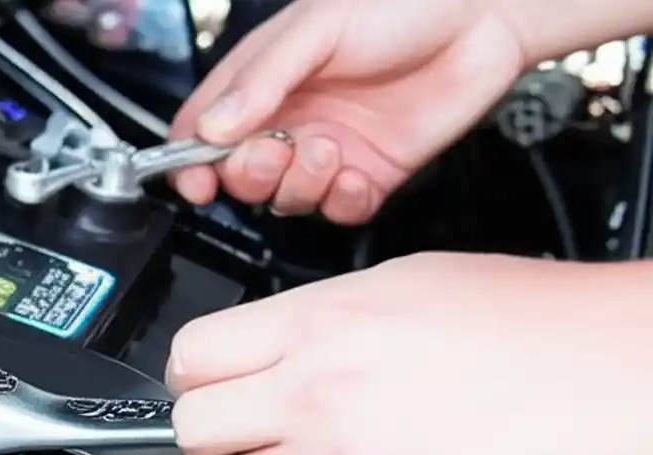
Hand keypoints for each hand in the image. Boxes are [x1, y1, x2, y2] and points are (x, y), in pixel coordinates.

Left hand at [166, 253, 652, 454]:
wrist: (623, 380)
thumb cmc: (537, 326)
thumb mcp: (406, 282)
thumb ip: (317, 321)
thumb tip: (267, 350)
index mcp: (321, 324)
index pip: (191, 357)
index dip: (193, 376)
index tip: (207, 386)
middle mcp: (320, 395)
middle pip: (195, 432)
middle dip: (217, 433)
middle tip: (255, 429)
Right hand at [169, 0, 528, 223]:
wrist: (485, 15)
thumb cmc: (401, 2)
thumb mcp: (317, 29)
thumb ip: (261, 80)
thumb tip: (211, 128)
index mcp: (264, 80)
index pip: (203, 130)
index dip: (190, 159)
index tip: (196, 177)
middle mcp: (292, 118)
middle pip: (240, 173)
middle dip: (249, 174)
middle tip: (275, 150)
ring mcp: (330, 149)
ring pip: (286, 198)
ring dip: (298, 186)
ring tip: (329, 150)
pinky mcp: (371, 173)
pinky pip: (338, 211)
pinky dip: (340, 202)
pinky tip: (356, 174)